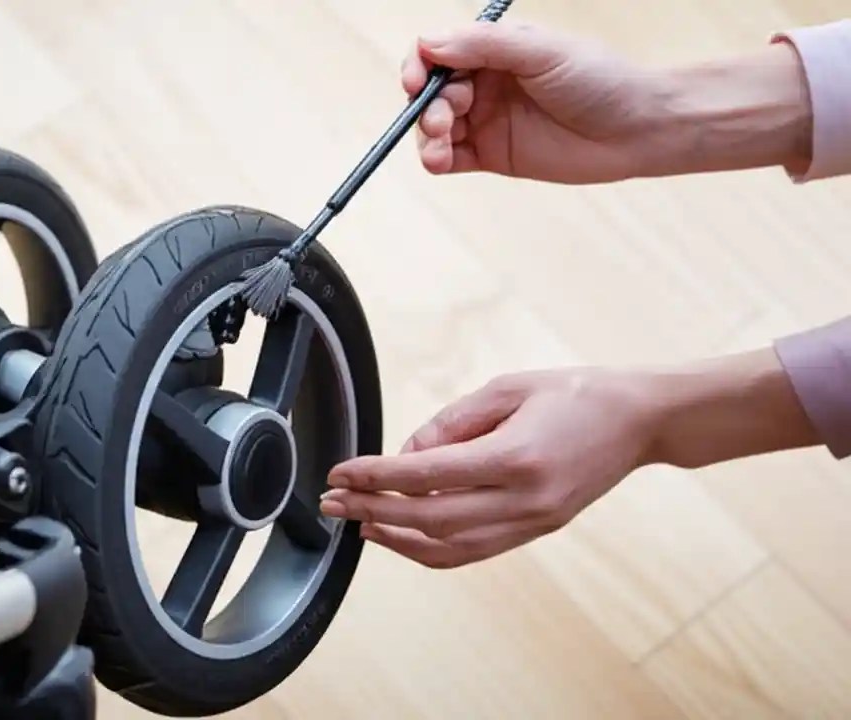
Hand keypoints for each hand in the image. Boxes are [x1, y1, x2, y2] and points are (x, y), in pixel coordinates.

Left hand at [320, 367, 657, 567]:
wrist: (640, 420)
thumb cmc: (575, 394)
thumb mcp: (506, 388)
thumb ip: (450, 422)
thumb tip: (405, 453)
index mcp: (516, 456)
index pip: (428, 474)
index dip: (377, 476)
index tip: (341, 473)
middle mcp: (524, 499)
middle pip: (430, 519)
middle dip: (373, 511)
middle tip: (333, 502)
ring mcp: (532, 522)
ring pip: (448, 548)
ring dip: (395, 539)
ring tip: (358, 521)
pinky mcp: (536, 531)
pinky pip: (472, 552)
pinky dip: (429, 550)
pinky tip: (400, 536)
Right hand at [404, 22, 812, 181]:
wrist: (638, 129)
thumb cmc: (599, 80)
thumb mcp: (541, 51)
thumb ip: (484, 45)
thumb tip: (429, 42)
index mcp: (494, 51)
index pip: (439, 52)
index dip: (420, 65)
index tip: (417, 80)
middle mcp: (485, 83)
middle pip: (432, 92)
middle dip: (427, 105)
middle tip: (444, 119)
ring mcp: (486, 120)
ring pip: (434, 127)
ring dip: (427, 134)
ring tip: (440, 145)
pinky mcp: (492, 155)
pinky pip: (450, 158)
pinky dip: (436, 159)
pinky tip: (439, 161)